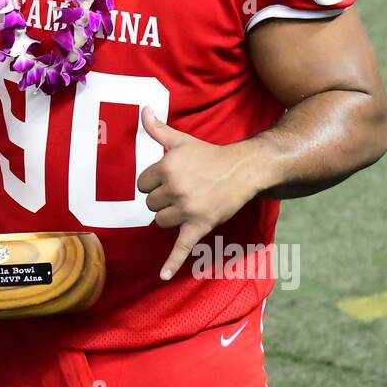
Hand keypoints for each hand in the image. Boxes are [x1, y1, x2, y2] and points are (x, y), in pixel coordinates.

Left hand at [135, 108, 262, 280]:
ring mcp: (187, 209)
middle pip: (150, 205)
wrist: (243, 170)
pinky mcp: (199, 226)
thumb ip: (158, 129)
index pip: (142, 185)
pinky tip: (162, 275)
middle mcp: (175, 189)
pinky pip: (181, 247)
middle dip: (163, 200)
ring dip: (170, 217)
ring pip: (160, 222)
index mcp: (166, 168)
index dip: (154, 183)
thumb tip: (143, 110)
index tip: (171, 179)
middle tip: (183, 190)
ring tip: (187, 204)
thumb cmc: (209, 155)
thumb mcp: (181, 141)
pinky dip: (171, 263)